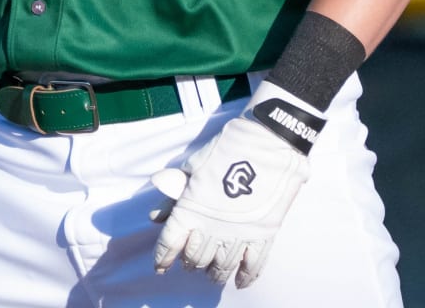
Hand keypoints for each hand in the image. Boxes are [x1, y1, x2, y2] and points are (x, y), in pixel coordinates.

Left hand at [150, 116, 310, 287]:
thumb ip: (175, 193)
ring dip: (214, 272)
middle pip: (195, 257)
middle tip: (189, 264)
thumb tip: (156, 216)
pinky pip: (254, 264)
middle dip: (189, 262)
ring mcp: (239, 232)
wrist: (268, 143)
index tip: (160, 267)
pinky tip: (240, 282)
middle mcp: (212, 226)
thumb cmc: (227, 149)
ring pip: (222, 265)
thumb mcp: (194, 166)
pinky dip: (246, 276)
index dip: (162, 257)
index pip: (170, 242)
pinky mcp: (264, 234)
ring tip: (210, 274)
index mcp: (191, 208)